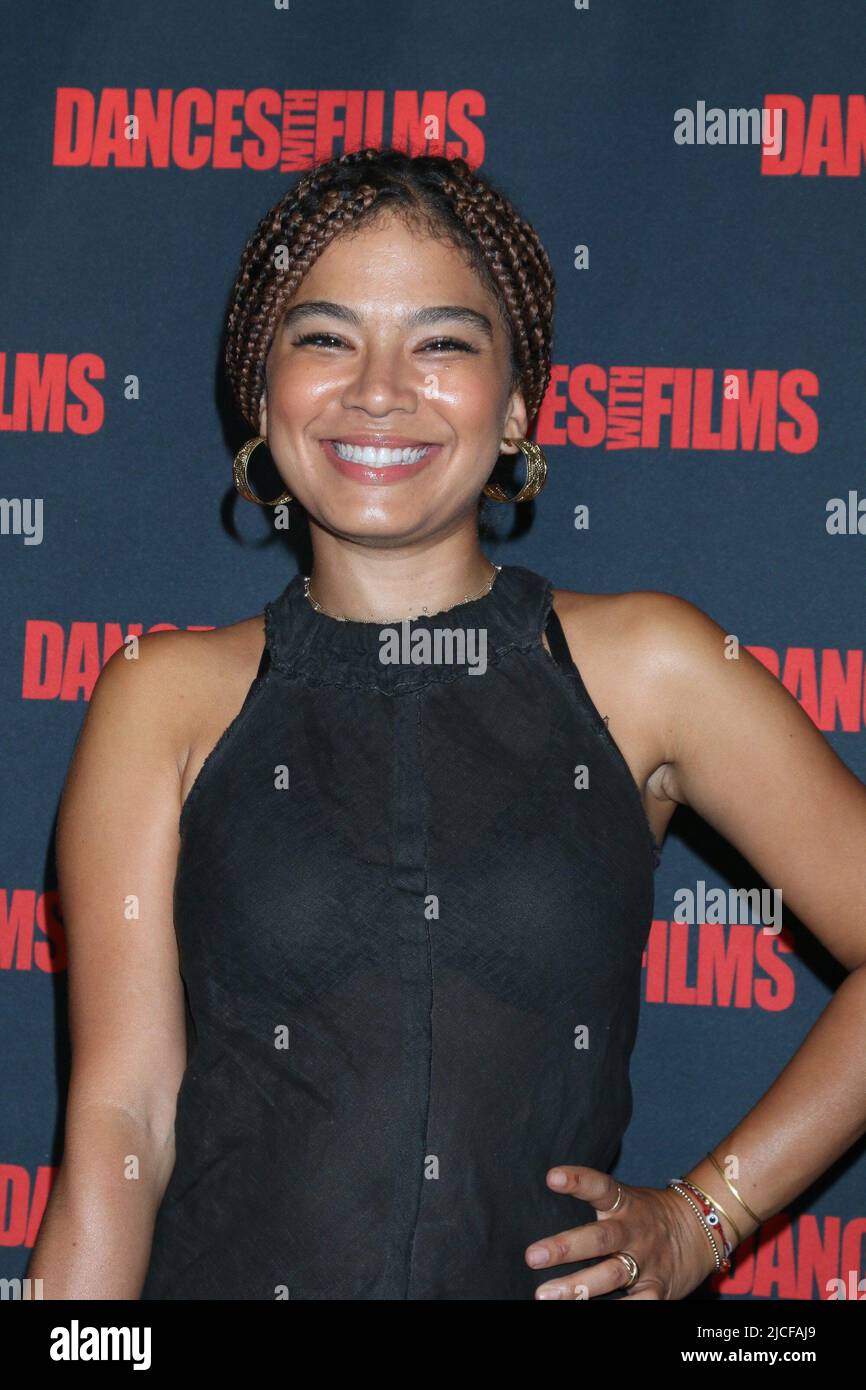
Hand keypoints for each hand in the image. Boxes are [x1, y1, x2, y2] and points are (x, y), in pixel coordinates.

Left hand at [525, 1165, 723, 1299]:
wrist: (702, 1228)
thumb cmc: (647, 1215)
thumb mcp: (626, 1199)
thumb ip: (596, 1203)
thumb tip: (546, 1212)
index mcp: (625, 1204)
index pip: (600, 1186)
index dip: (578, 1180)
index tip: (552, 1177)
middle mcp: (634, 1231)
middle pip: (600, 1238)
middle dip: (566, 1247)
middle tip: (532, 1255)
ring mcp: (647, 1262)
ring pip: (612, 1275)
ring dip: (578, 1287)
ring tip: (546, 1295)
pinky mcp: (659, 1290)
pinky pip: (636, 1306)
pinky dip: (614, 1312)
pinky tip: (586, 1315)